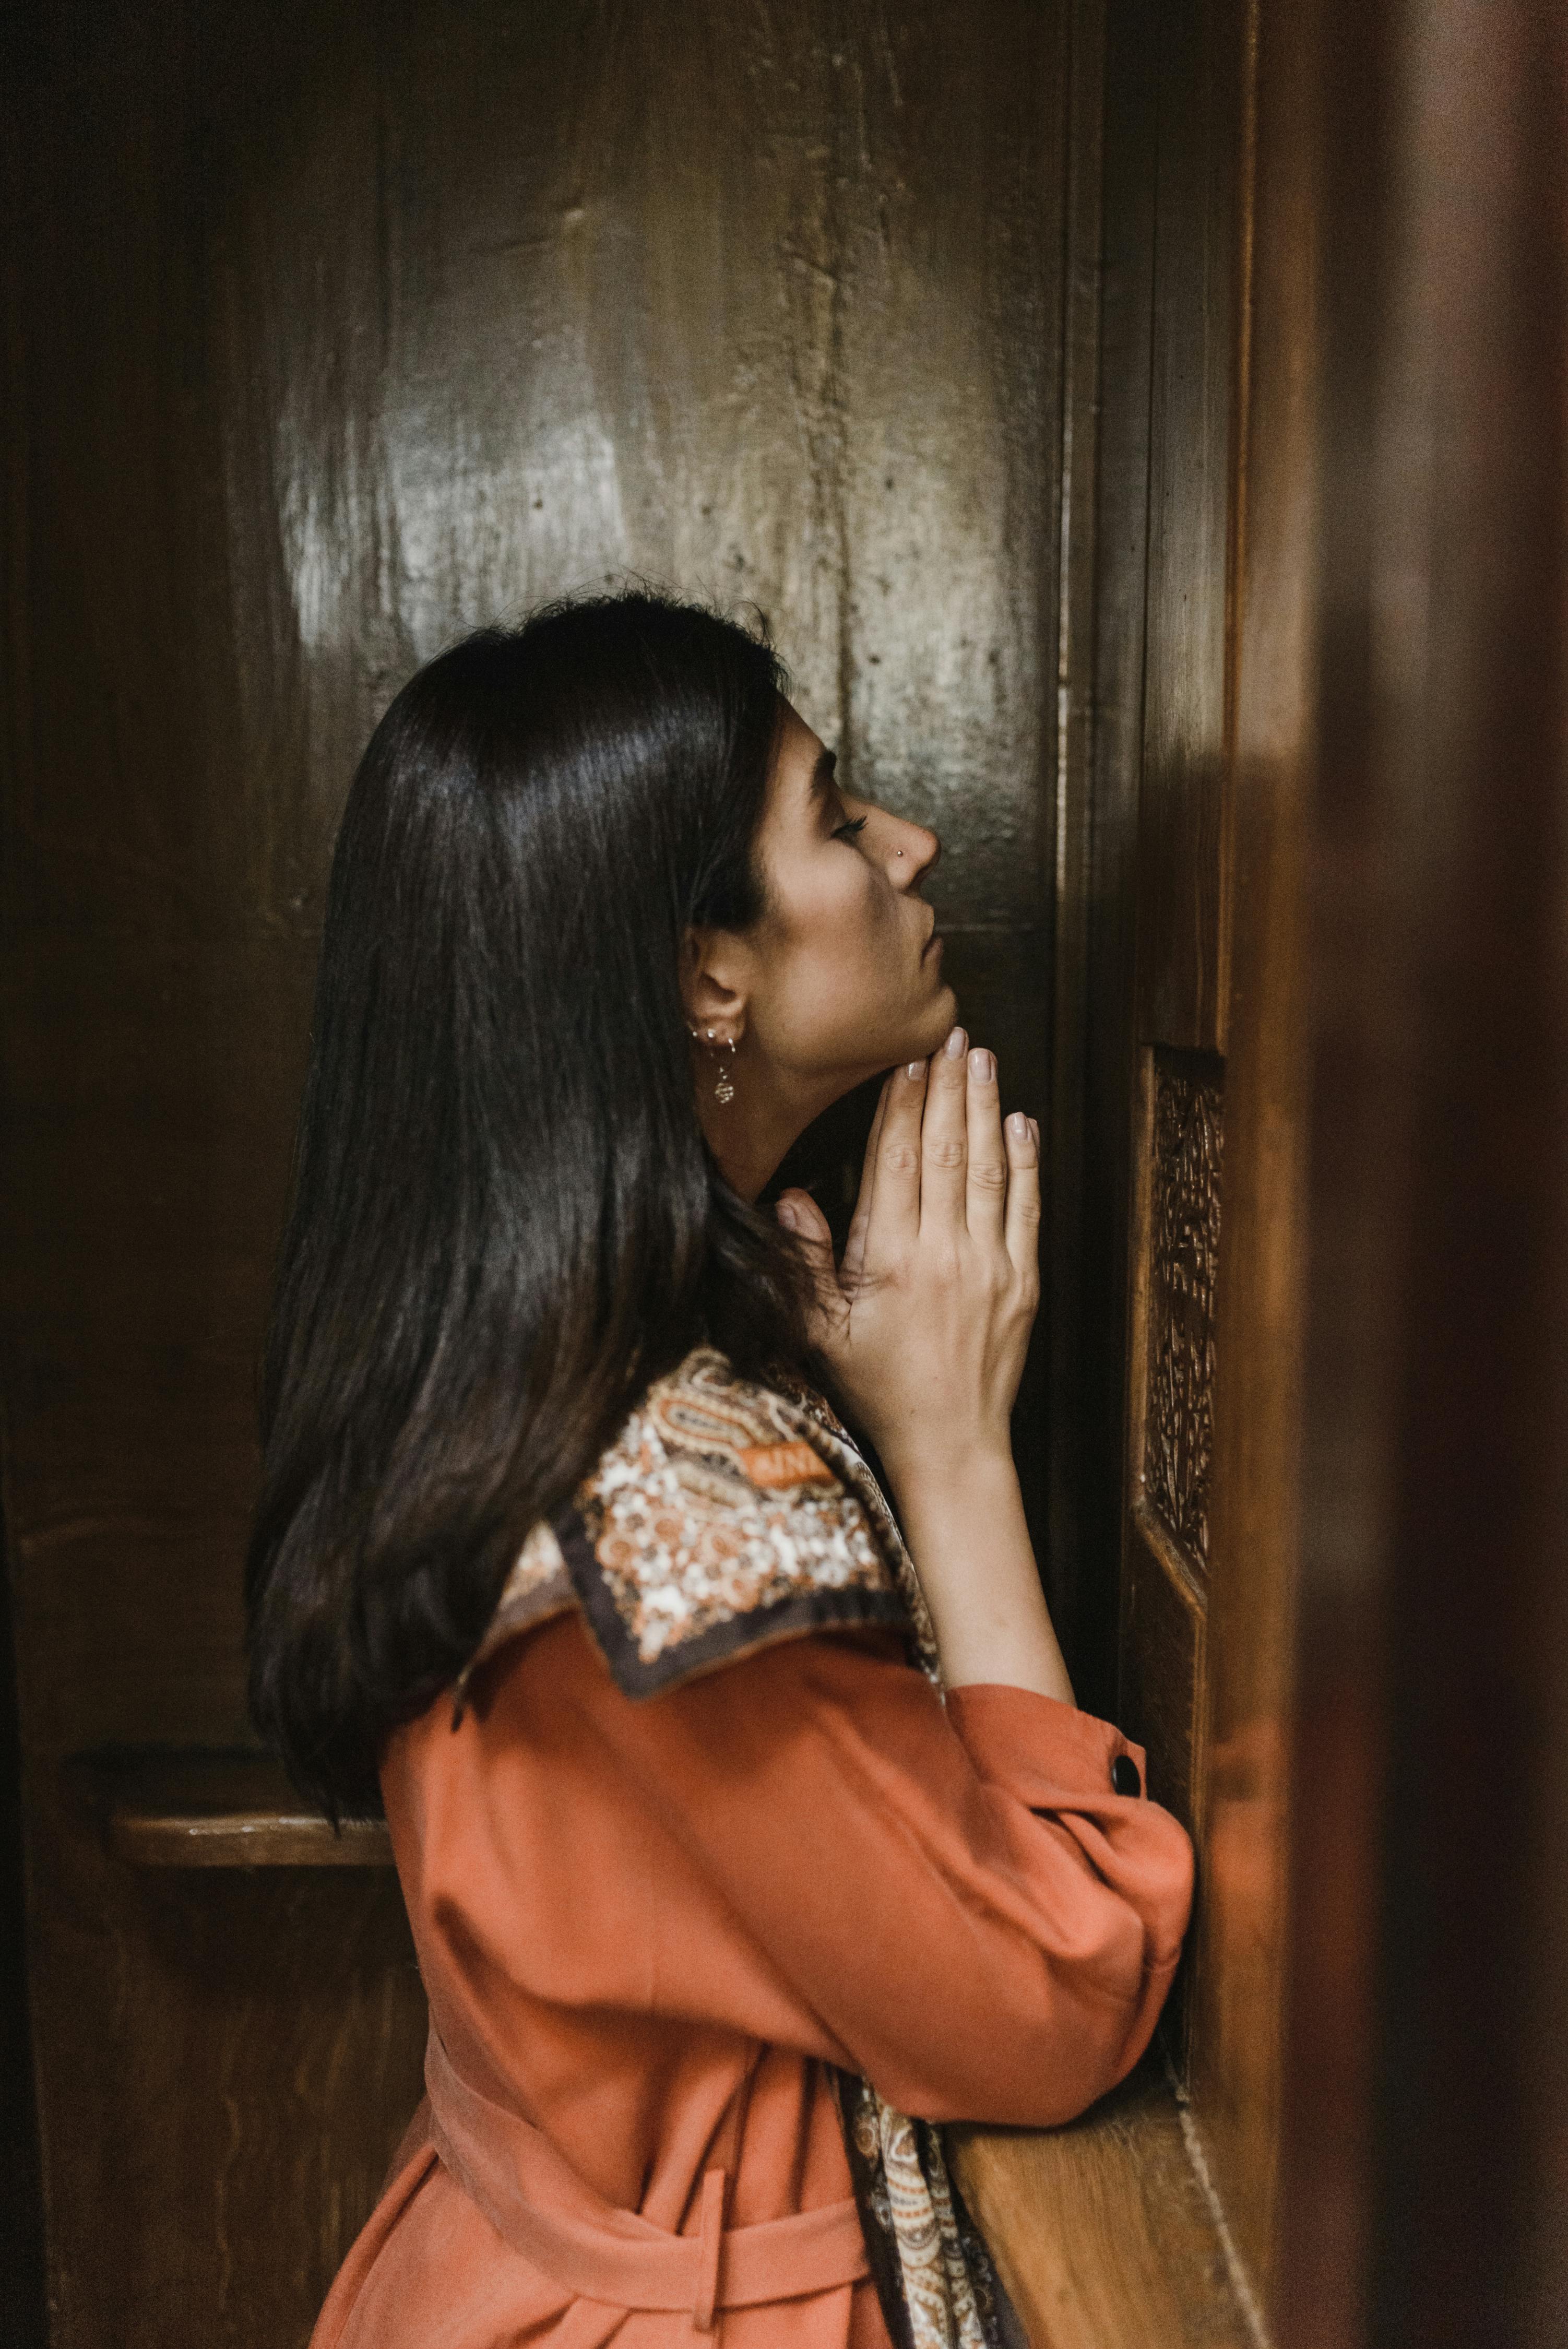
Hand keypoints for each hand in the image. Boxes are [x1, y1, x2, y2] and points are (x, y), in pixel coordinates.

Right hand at [775, 1027, 1040, 1495]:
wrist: (949, 1441)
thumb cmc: (878, 1386)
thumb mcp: (819, 1331)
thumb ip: (803, 1262)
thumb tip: (791, 1197)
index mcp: (890, 1260)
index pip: (895, 1161)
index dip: (902, 1105)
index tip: (906, 1061)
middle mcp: (944, 1254)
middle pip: (945, 1150)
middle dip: (948, 1087)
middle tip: (952, 1035)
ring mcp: (990, 1265)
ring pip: (988, 1168)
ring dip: (985, 1109)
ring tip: (982, 1059)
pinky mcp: (1023, 1282)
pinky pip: (1027, 1207)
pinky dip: (1026, 1161)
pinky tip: (1022, 1123)